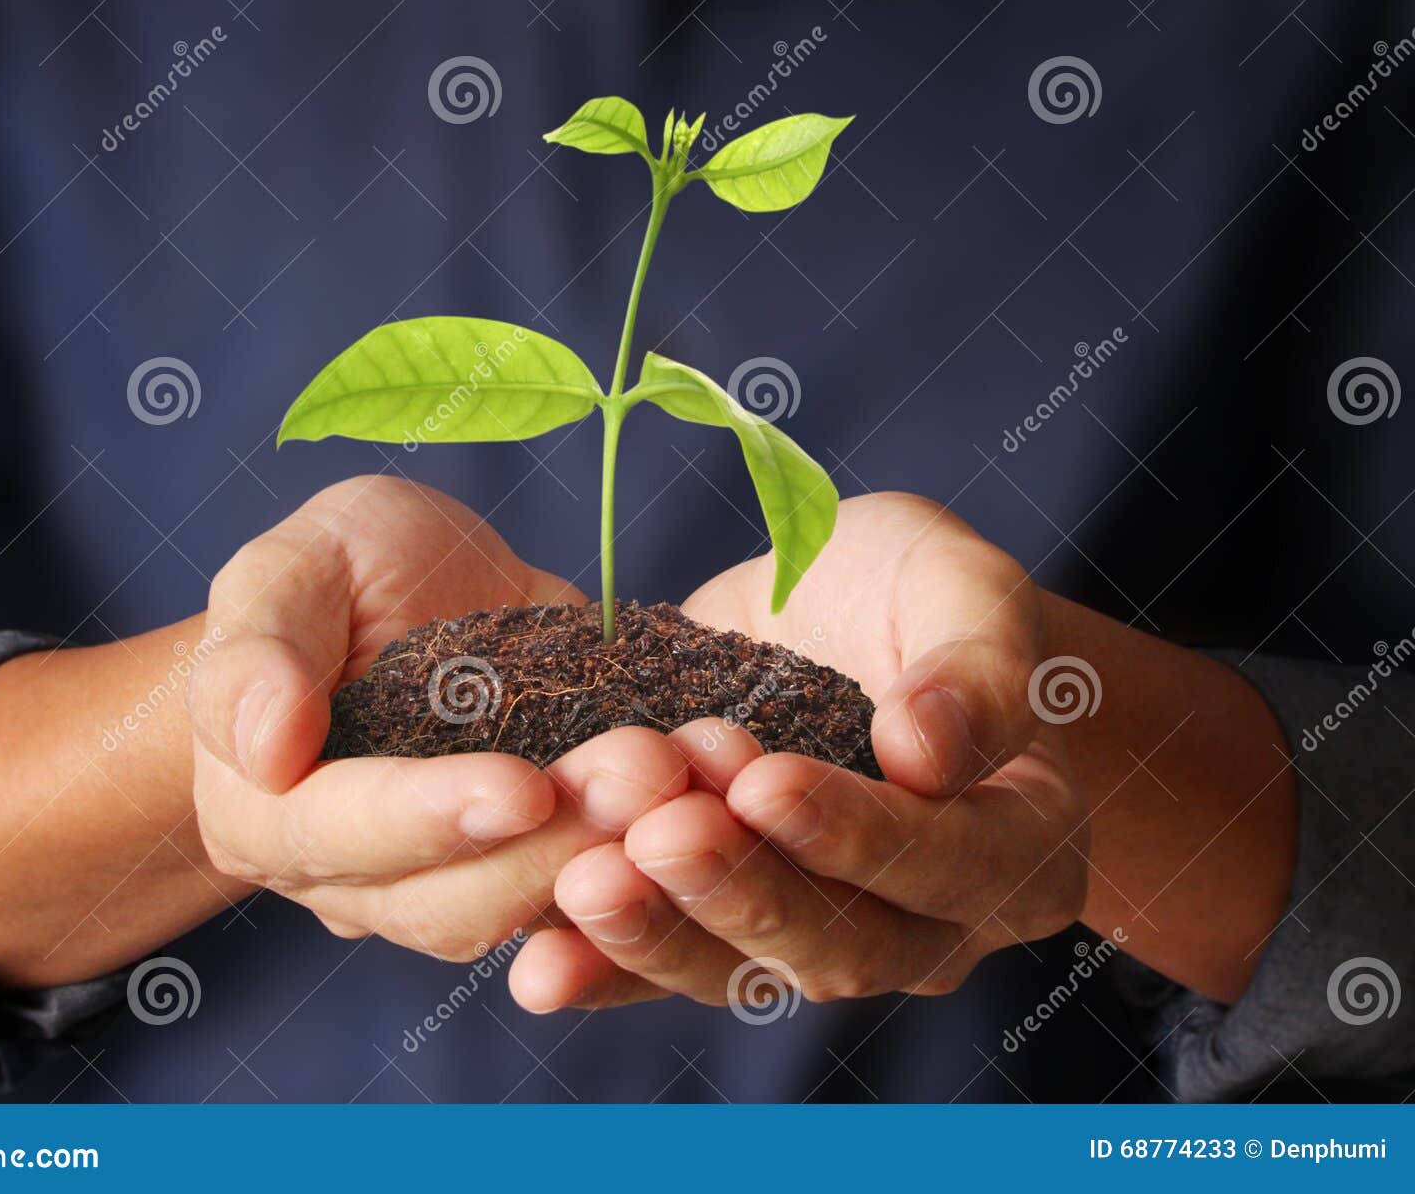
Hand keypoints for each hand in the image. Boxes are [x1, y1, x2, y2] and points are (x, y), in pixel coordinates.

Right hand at [188, 476, 689, 959]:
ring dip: (612, 857)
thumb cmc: (339, 573)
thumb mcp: (291, 567)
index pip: (344, 832)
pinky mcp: (534, 869)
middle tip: (645, 773)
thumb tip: (263, 745)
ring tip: (687, 781)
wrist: (420, 596)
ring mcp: (450, 885)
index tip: (521, 786)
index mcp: (269, 809)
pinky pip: (589, 890)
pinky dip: (649, 857)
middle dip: (552, 845)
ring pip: (527, 909)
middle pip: (449, 898)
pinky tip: (714, 797)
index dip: (431, 816)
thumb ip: (259, 646)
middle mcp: (357, 877)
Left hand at [509, 493, 1088, 1009]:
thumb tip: (931, 751)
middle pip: (843, 941)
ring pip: (745, 971)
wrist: (835, 610)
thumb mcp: (962, 587)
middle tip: (660, 831)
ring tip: (586, 882)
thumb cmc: (917, 594)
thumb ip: (973, 664)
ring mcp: (822, 938)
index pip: (949, 863)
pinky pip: (666, 973)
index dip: (857, 833)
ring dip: (662, 932)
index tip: (766, 780)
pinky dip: (604, 972)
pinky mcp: (724, 930)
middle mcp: (930, 923)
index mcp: (1020, 847)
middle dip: (743, 889)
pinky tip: (539, 966)